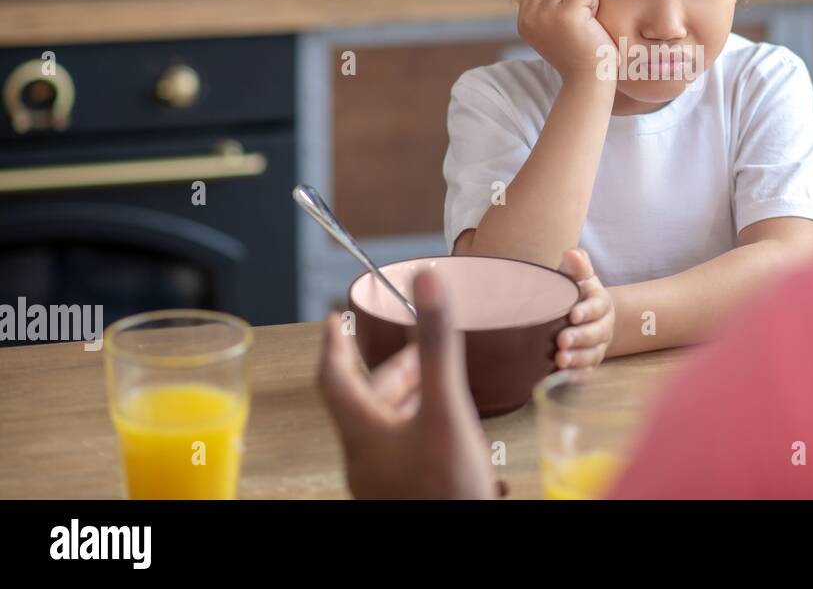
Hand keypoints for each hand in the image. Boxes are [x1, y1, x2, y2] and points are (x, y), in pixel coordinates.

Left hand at [317, 270, 495, 499]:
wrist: (458, 549)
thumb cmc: (446, 489)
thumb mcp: (446, 408)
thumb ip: (436, 345)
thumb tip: (427, 282)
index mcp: (362, 430)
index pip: (334, 376)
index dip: (334, 342)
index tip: (334, 319)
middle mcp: (365, 456)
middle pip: (367, 401)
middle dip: (395, 371)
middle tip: (420, 352)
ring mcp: (382, 480)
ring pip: (388, 427)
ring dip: (412, 401)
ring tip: (442, 388)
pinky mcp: (404, 494)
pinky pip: (405, 452)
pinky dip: (424, 429)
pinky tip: (455, 432)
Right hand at [518, 0, 615, 83]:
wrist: (588, 80)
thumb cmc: (577, 54)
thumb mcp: (549, 30)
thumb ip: (543, 6)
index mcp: (523, 21)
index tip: (566, 19)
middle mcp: (530, 17)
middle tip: (578, 19)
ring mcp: (546, 15)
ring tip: (584, 21)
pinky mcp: (567, 15)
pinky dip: (593, 2)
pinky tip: (592, 23)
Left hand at [554, 247, 614, 368]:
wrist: (587, 318)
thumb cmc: (577, 293)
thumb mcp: (580, 277)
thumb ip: (578, 266)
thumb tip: (571, 253)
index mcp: (601, 303)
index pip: (597, 306)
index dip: (587, 311)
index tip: (572, 314)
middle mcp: (603, 327)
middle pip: (595, 334)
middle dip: (580, 338)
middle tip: (562, 341)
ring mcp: (597, 347)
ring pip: (591, 355)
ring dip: (577, 359)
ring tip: (559, 361)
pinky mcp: (588, 364)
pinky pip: (585, 372)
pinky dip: (575, 376)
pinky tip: (561, 376)